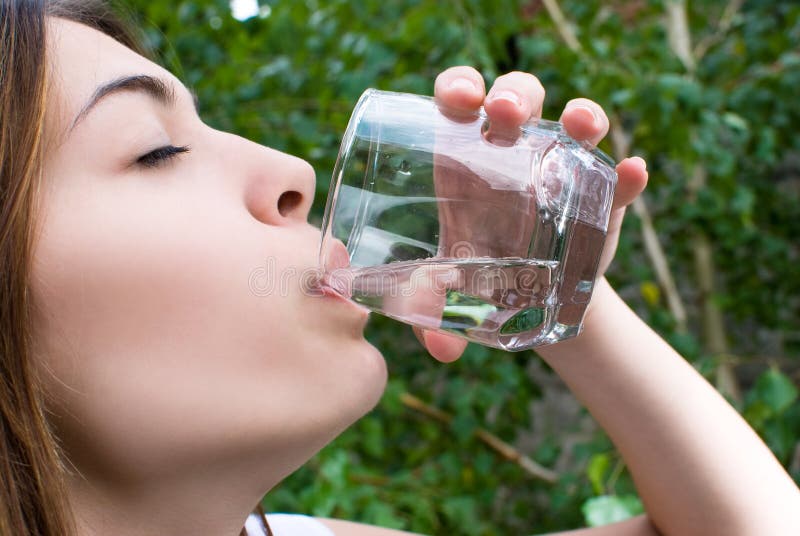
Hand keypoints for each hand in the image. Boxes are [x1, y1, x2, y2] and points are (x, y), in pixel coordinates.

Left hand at [415, 66, 648, 361]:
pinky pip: (618, 178)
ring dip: (580, 114)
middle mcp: (514, 150)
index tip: (461, 101)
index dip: (459, 86)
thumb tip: (441, 350)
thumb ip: (433, 311)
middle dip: (513, 94)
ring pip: (574, 121)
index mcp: (465, 158)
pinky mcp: (600, 198)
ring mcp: (562, 169)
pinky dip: (627, 175)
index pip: (460, 100)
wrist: (532, 300)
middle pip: (517, 97)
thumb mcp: (451, 288)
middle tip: (505, 114)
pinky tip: (632, 174)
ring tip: (582, 125)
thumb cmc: (477, 276)